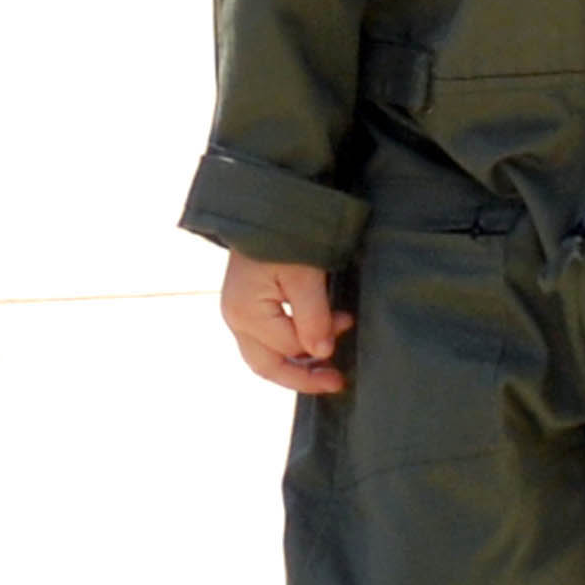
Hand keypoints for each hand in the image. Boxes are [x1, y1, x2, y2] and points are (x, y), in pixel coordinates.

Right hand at [221, 251, 351, 395]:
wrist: (261, 204)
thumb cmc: (282, 237)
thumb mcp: (304, 276)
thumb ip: (314, 317)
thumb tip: (322, 354)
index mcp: (245, 314)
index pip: (289, 347)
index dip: (322, 343)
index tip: (348, 324)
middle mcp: (235, 319)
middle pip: (267, 365)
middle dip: (303, 376)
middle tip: (336, 381)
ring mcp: (237, 312)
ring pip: (266, 355)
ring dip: (300, 360)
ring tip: (331, 357)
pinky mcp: (245, 303)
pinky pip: (267, 338)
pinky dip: (292, 343)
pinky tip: (314, 334)